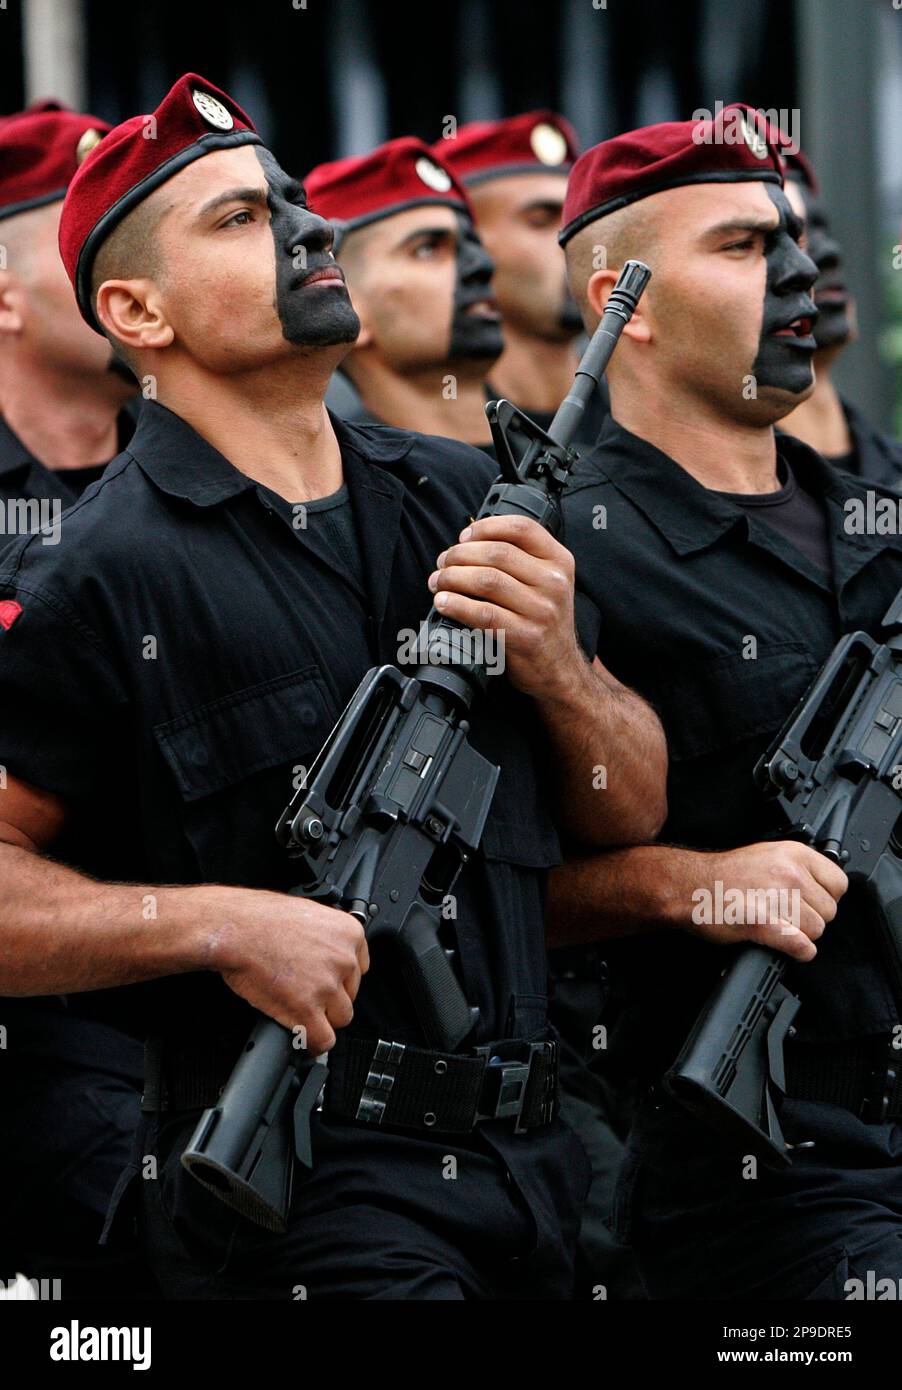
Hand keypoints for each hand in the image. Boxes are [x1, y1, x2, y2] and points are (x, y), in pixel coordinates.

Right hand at [207, 889, 368, 1051]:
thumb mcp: (307, 914)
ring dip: (322, 1019)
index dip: (340, 979)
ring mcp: (327, 985)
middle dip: (330, 998)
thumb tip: (324, 954)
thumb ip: (324, 937)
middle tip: (307, 995)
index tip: (328, 984)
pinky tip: (304, 1039)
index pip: (359, 968)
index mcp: (348, 932)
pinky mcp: (307, 1008)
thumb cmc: (258, 918)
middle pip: (350, 994)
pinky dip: (313, 1043)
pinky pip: (322, 1039)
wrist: (235, 929)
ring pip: (340, 1017)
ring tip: (301, 1014)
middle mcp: (343, 959)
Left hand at [427, 515, 582, 698]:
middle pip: (497, 553)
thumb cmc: (543, 622)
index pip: (521, 528)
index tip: (463, 536)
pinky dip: (456, 605)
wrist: (559, 669)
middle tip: (442, 564)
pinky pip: (482, 613)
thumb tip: (466, 542)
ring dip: (452, 578)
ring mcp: (542, 610)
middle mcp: (554, 582)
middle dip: (459, 555)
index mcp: (559, 561)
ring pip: (486, 580)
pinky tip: (443, 603)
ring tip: (438, 583)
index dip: (485, 527)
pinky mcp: (526, 636)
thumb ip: (520, 559)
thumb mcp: (546, 583)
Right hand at [684, 841, 847, 961]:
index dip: (827, 897)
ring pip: (816, 931)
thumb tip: (821, 886)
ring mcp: (777, 899)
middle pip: (828, 911)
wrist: (689, 886)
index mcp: (793, 854)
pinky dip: (797, 952)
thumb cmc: (723, 875)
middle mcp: (789, 873)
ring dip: (801, 935)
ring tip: (779, 927)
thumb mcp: (766, 854)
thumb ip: (796, 866)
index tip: (813, 902)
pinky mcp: (765, 924)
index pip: (839, 883)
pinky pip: (802, 947)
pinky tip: (785, 944)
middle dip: (812, 919)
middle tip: (789, 917)